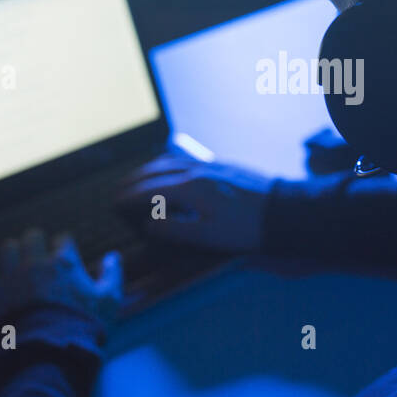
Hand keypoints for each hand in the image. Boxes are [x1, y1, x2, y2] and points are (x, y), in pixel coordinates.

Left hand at [0, 228, 122, 330]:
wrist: (48, 352)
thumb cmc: (82, 326)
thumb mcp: (109, 302)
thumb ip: (113, 275)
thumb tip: (113, 256)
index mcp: (64, 263)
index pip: (63, 239)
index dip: (65, 246)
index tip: (66, 256)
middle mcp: (37, 264)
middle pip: (33, 236)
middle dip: (37, 242)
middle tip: (40, 255)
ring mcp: (13, 276)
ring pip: (9, 247)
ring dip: (14, 251)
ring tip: (18, 260)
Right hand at [116, 156, 274, 251]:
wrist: (283, 210)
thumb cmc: (246, 228)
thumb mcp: (209, 236)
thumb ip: (176, 229)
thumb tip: (149, 223)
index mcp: (191, 189)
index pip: (150, 190)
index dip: (128, 197)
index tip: (112, 203)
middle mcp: (197, 171)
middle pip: (156, 171)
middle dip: (133, 180)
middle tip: (117, 190)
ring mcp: (210, 165)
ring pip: (170, 161)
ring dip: (149, 169)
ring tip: (136, 179)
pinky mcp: (222, 166)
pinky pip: (185, 159)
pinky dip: (167, 164)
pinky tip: (169, 171)